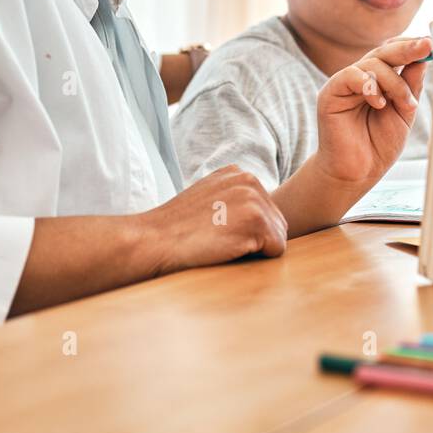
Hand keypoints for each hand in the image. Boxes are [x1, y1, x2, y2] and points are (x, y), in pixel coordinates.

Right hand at [142, 165, 286, 273]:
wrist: (155, 239)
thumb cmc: (175, 227)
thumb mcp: (205, 196)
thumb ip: (229, 195)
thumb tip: (249, 212)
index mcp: (237, 173)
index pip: (266, 209)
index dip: (248, 230)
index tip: (220, 231)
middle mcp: (248, 179)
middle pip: (276, 222)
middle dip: (257, 239)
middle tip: (222, 241)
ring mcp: (253, 197)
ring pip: (278, 236)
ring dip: (257, 249)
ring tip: (224, 244)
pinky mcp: (256, 219)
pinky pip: (276, 249)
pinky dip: (257, 258)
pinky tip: (228, 249)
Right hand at [309, 36, 430, 191]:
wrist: (357, 172)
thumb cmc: (378, 145)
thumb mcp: (403, 114)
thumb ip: (410, 88)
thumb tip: (422, 60)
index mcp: (379, 80)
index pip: (394, 54)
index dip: (411, 48)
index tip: (432, 44)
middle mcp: (362, 78)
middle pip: (384, 52)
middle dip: (407, 49)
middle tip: (426, 45)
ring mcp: (345, 83)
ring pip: (372, 64)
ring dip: (395, 82)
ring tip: (405, 105)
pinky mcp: (330, 93)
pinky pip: (351, 75)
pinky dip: (369, 86)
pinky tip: (379, 104)